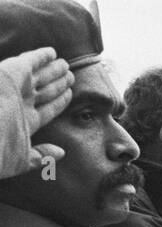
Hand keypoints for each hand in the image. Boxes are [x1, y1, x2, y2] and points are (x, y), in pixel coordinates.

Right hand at [1, 49, 73, 171]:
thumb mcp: (21, 159)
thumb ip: (41, 156)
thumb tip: (61, 153)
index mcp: (24, 122)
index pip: (48, 109)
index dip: (59, 102)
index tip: (70, 94)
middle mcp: (21, 103)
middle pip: (46, 91)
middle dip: (58, 83)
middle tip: (70, 74)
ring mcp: (15, 88)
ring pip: (42, 77)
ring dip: (54, 70)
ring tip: (66, 66)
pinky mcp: (10, 73)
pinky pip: (29, 61)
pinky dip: (40, 56)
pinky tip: (52, 52)